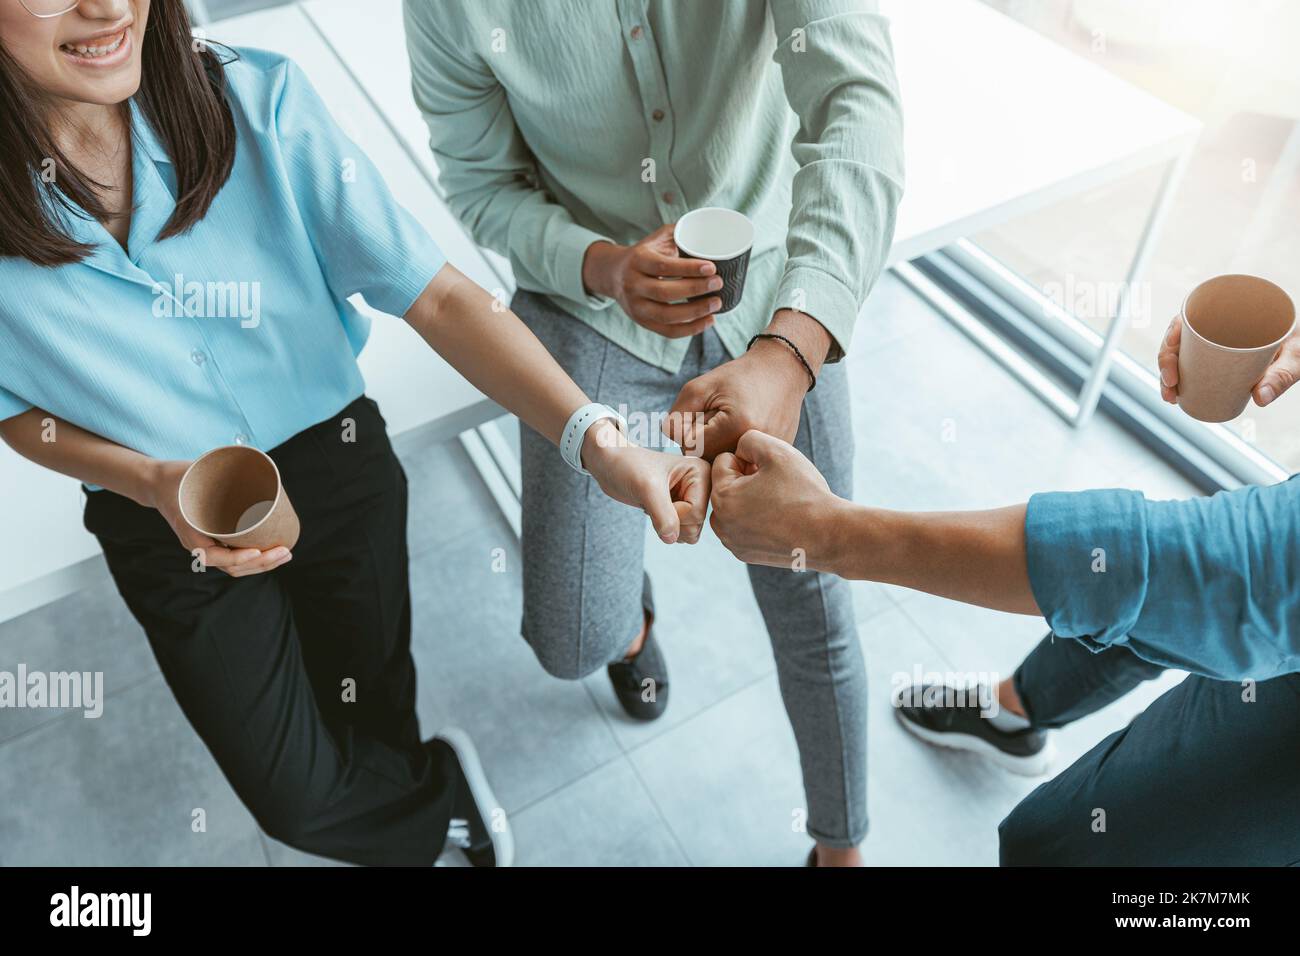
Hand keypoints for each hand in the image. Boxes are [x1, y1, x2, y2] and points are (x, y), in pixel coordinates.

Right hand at [145, 460, 292, 575]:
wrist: (159, 484)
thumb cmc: (179, 478)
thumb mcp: (195, 473)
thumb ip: (221, 470)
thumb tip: (256, 462)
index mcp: (190, 532)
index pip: (213, 556)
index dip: (237, 557)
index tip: (258, 550)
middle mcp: (198, 544)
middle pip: (231, 566)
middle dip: (261, 562)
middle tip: (286, 551)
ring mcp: (206, 545)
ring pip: (234, 567)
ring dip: (261, 565)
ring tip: (285, 555)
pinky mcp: (214, 541)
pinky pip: (234, 558)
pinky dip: (254, 560)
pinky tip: (272, 552)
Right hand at [581, 225, 723, 337]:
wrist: (613, 274)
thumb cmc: (644, 254)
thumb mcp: (656, 239)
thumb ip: (680, 233)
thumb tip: (710, 230)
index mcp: (637, 260)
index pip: (663, 266)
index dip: (689, 269)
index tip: (712, 267)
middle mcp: (633, 285)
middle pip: (665, 293)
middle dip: (695, 290)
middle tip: (718, 284)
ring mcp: (636, 307)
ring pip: (667, 316)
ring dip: (695, 312)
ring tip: (716, 303)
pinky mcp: (642, 322)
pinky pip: (668, 331)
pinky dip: (690, 329)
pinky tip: (708, 320)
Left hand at [582, 420, 709, 543]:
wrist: (611, 464)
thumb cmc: (627, 465)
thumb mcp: (646, 488)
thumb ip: (662, 514)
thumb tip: (672, 539)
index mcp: (702, 472)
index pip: (697, 513)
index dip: (673, 513)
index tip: (656, 495)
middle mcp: (702, 485)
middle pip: (696, 525)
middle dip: (671, 520)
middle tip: (654, 499)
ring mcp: (692, 498)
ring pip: (690, 533)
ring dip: (667, 524)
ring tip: (654, 502)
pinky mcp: (682, 508)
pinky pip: (681, 533)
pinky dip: (664, 526)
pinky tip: (655, 507)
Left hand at [663, 310, 828, 459]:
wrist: (784, 372)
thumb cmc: (739, 377)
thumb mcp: (699, 388)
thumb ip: (677, 418)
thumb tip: (673, 443)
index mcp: (736, 427)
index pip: (691, 447)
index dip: (690, 429)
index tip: (704, 411)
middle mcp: (756, 447)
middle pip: (708, 459)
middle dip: (705, 441)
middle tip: (719, 417)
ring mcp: (769, 455)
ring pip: (726, 464)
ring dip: (721, 447)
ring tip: (734, 423)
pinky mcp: (776, 458)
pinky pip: (744, 463)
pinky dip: (739, 449)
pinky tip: (747, 429)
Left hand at [710, 430, 843, 568]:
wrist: (828, 535)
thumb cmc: (804, 492)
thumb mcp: (777, 450)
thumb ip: (749, 439)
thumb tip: (739, 451)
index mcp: (722, 497)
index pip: (723, 461)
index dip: (749, 459)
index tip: (770, 471)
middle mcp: (721, 524)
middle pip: (725, 485)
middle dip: (745, 480)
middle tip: (776, 486)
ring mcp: (732, 543)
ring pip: (733, 507)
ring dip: (748, 500)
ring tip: (777, 502)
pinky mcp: (745, 554)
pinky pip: (742, 527)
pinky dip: (755, 520)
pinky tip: (779, 520)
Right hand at [1159, 314, 1299, 406]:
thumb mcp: (1295, 356)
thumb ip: (1280, 376)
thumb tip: (1260, 399)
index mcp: (1229, 310)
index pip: (1186, 319)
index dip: (1169, 342)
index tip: (1171, 366)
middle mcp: (1218, 322)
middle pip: (1178, 339)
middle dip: (1165, 366)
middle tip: (1170, 390)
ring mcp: (1218, 338)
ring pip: (1182, 352)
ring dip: (1169, 374)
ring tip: (1171, 397)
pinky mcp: (1222, 352)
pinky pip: (1194, 360)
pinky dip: (1181, 376)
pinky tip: (1177, 392)